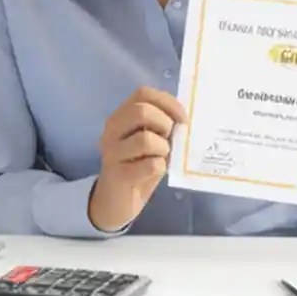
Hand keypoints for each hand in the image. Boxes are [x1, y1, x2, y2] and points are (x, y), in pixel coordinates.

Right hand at [88, 86, 187, 231]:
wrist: (116, 202)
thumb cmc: (138, 167)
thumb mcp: (150, 142)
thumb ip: (161, 126)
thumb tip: (184, 119)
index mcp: (120, 116)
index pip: (142, 93)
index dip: (167, 102)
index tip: (182, 118)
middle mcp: (111, 130)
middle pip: (141, 111)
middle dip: (164, 124)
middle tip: (170, 139)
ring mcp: (112, 153)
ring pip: (146, 139)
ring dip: (163, 149)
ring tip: (162, 157)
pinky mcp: (118, 175)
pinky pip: (150, 165)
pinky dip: (159, 167)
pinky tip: (154, 171)